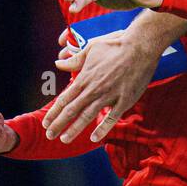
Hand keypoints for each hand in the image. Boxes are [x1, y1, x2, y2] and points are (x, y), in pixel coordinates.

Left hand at [42, 28, 160, 142]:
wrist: (140, 47)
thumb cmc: (116, 45)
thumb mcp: (91, 49)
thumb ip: (74, 60)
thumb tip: (58, 63)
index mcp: (85, 78)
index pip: (64, 99)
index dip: (54, 112)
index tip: (46, 122)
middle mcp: (94, 89)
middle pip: (72, 110)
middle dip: (58, 124)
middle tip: (49, 135)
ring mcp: (109, 96)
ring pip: (87, 116)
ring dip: (74, 129)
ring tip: (64, 140)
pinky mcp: (124, 100)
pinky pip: (111, 118)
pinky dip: (102, 129)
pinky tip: (94, 138)